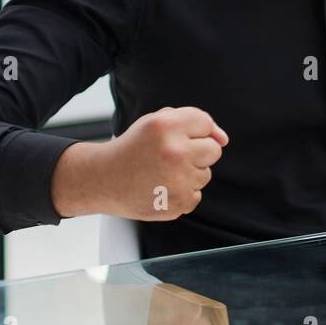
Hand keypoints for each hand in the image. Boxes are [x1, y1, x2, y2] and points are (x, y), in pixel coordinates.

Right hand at [51, 106, 228, 220]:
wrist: (102, 179)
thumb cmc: (133, 148)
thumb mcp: (156, 122)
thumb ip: (192, 120)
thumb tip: (223, 139)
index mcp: (167, 126)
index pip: (206, 123)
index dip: (193, 131)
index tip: (174, 138)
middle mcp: (175, 151)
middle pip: (213, 150)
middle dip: (196, 152)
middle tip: (170, 156)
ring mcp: (177, 180)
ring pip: (205, 174)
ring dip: (189, 173)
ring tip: (161, 173)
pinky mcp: (177, 203)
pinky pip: (196, 195)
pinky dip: (182, 193)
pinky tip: (160, 188)